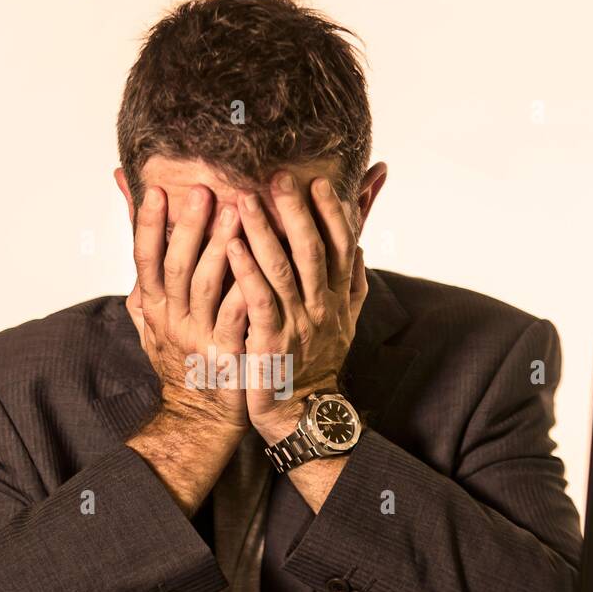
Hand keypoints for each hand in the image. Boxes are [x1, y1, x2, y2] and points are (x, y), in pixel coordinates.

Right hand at [128, 184, 248, 432]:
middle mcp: (172, 320)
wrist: (199, 415)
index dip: (146, 224)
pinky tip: (255, 269)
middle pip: (175, 267)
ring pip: (206, 288)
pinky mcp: (226, 357)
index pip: (144, 258)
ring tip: (236, 214)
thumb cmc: (182, 354)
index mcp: (155, 306)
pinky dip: (242, 294)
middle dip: (187, 227)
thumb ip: (147, 264)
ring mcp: (198, 338)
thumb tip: (127, 214)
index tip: (156, 190)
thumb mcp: (153, 312)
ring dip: (219, 249)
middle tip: (202, 191)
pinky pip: (234, 321)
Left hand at [225, 173, 367, 442]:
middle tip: (279, 177)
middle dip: (296, 211)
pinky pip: (258, 301)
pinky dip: (246, 272)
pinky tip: (231, 246)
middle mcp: (320, 307)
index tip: (320, 181)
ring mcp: (296, 325)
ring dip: (264, 232)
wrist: (303, 414)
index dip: (331, 213)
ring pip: (282, 269)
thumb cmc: (316, 363)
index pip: (339, 246)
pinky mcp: (270, 343)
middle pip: (311, 249)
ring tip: (244, 200)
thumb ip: (352, 282)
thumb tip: (361, 245)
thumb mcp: (343, 321)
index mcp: (336, 297)